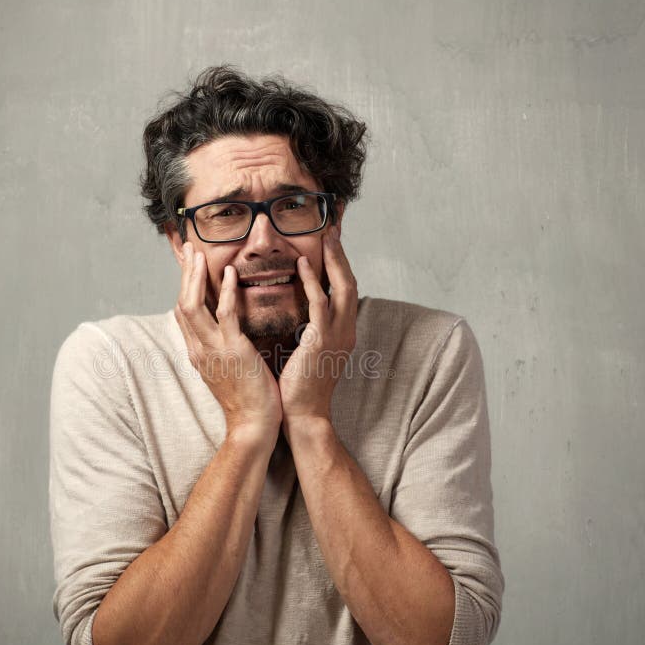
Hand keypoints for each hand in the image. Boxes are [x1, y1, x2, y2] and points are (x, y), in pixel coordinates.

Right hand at [174, 243, 282, 439]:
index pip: (183, 312)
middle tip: (188, 248)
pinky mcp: (233, 351)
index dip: (183, 285)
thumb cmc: (246, 398)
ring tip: (199, 254)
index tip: (186, 263)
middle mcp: (198, 348)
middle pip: (181, 303)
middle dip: (183, 274)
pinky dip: (225, 292)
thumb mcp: (226, 368)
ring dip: (194, 277)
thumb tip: (223, 327)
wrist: (254, 424)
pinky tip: (230, 274)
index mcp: (197, 352)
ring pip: (192, 306)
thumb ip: (220, 346)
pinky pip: (225, 315)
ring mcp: (212, 350)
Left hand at [279, 227, 357, 428]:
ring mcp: (337, 336)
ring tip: (325, 235)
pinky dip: (314, 282)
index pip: (344, 290)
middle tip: (333, 228)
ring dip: (334, 259)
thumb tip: (294, 309)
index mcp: (342, 332)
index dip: (340, 265)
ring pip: (343, 288)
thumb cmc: (299, 387)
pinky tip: (304, 263)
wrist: (302, 416)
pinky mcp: (322, 342)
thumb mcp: (306, 351)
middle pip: (350, 282)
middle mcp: (346, 330)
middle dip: (342, 254)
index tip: (331, 243)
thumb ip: (306, 328)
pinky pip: (321, 305)